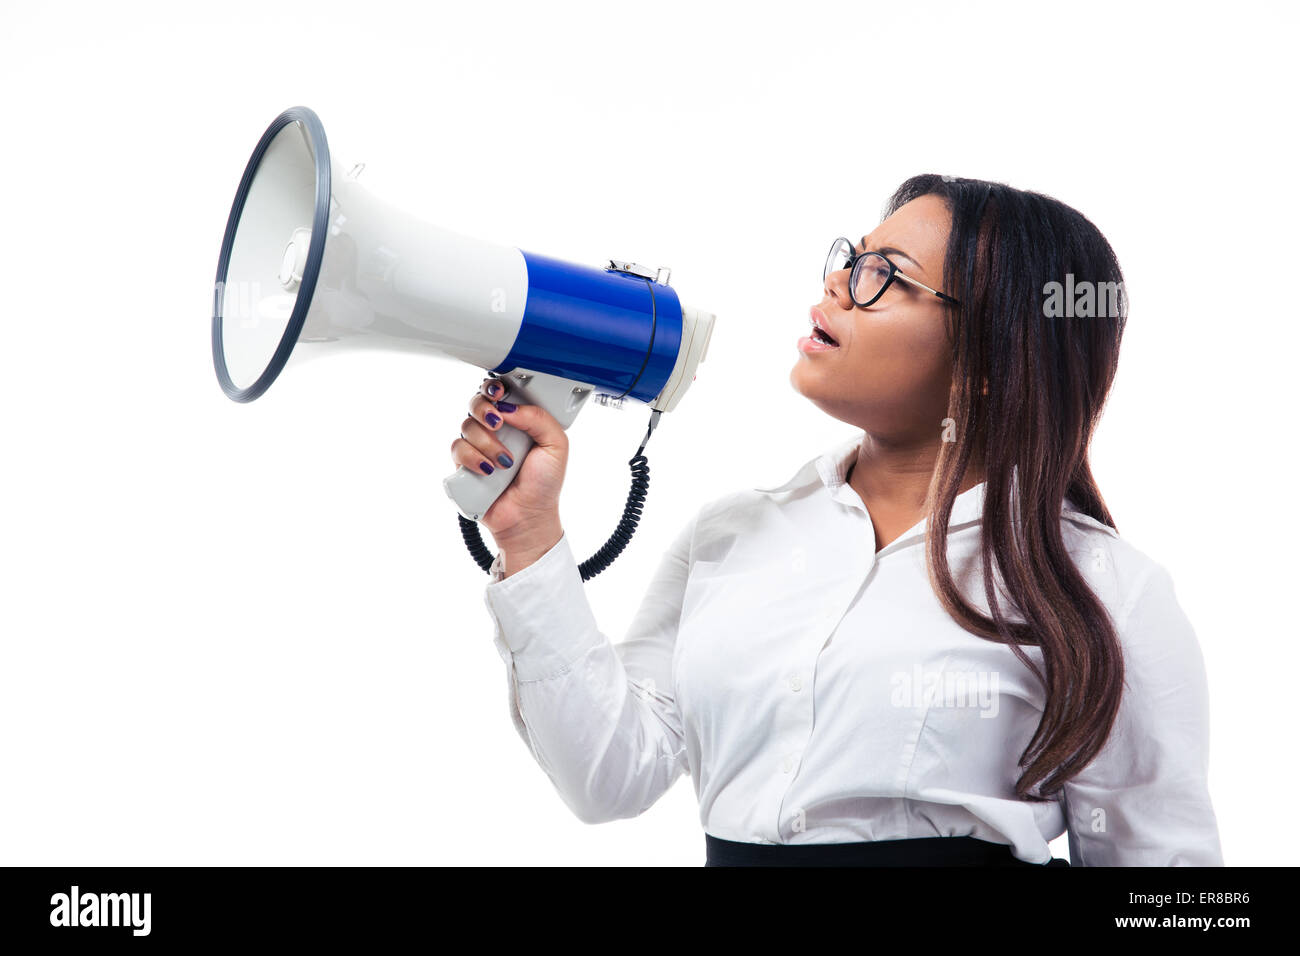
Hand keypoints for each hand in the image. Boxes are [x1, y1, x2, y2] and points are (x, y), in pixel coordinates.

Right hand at [450, 376, 567, 546]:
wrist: (528, 516)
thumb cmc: (544, 483)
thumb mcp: (556, 445)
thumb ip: (539, 418)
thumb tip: (509, 407)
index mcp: (518, 420)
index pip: (500, 393)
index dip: (495, 388)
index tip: (499, 393)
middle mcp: (496, 430)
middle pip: (477, 402)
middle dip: (485, 409)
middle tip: (498, 424)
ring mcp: (478, 446)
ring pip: (467, 426)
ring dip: (487, 443)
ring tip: (504, 462)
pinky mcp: (464, 464)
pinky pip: (457, 448)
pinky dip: (473, 458)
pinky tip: (488, 470)